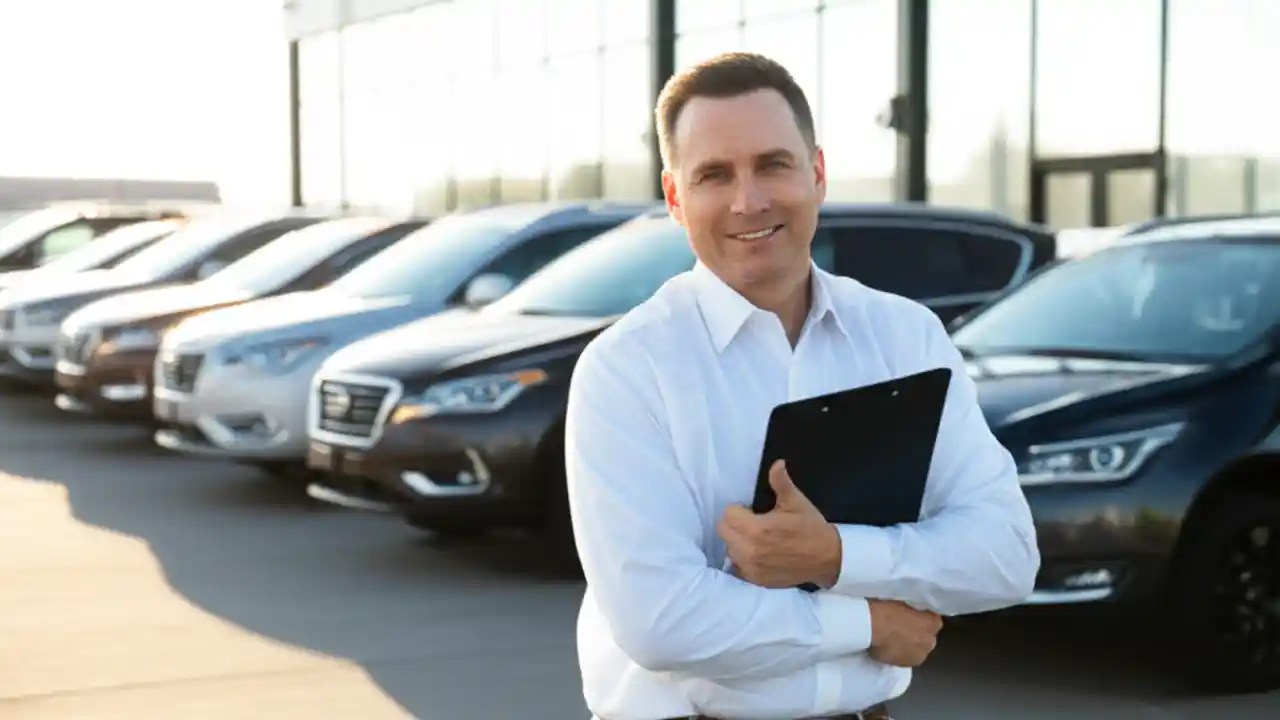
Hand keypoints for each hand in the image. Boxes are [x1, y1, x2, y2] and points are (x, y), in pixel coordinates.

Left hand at [717, 460, 841, 588]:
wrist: (827, 558)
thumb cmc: (810, 528)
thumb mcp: (796, 502)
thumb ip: (781, 482)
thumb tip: (777, 463)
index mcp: (757, 529)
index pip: (727, 514)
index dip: (739, 509)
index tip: (751, 511)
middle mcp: (750, 550)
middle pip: (724, 531)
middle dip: (735, 524)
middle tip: (753, 523)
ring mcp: (751, 568)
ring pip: (729, 549)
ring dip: (738, 542)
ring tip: (756, 539)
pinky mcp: (756, 580)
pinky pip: (737, 567)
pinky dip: (744, 559)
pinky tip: (758, 554)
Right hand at [867, 599, 942, 666]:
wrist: (869, 627)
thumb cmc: (886, 608)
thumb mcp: (903, 600)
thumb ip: (913, 609)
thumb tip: (911, 612)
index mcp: (933, 622)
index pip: (933, 620)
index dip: (922, 617)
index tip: (912, 615)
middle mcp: (931, 641)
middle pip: (927, 636)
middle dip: (918, 633)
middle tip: (903, 627)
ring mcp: (919, 655)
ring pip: (917, 649)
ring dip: (910, 645)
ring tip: (894, 639)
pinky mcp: (905, 665)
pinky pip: (905, 657)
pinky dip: (900, 653)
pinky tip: (889, 647)